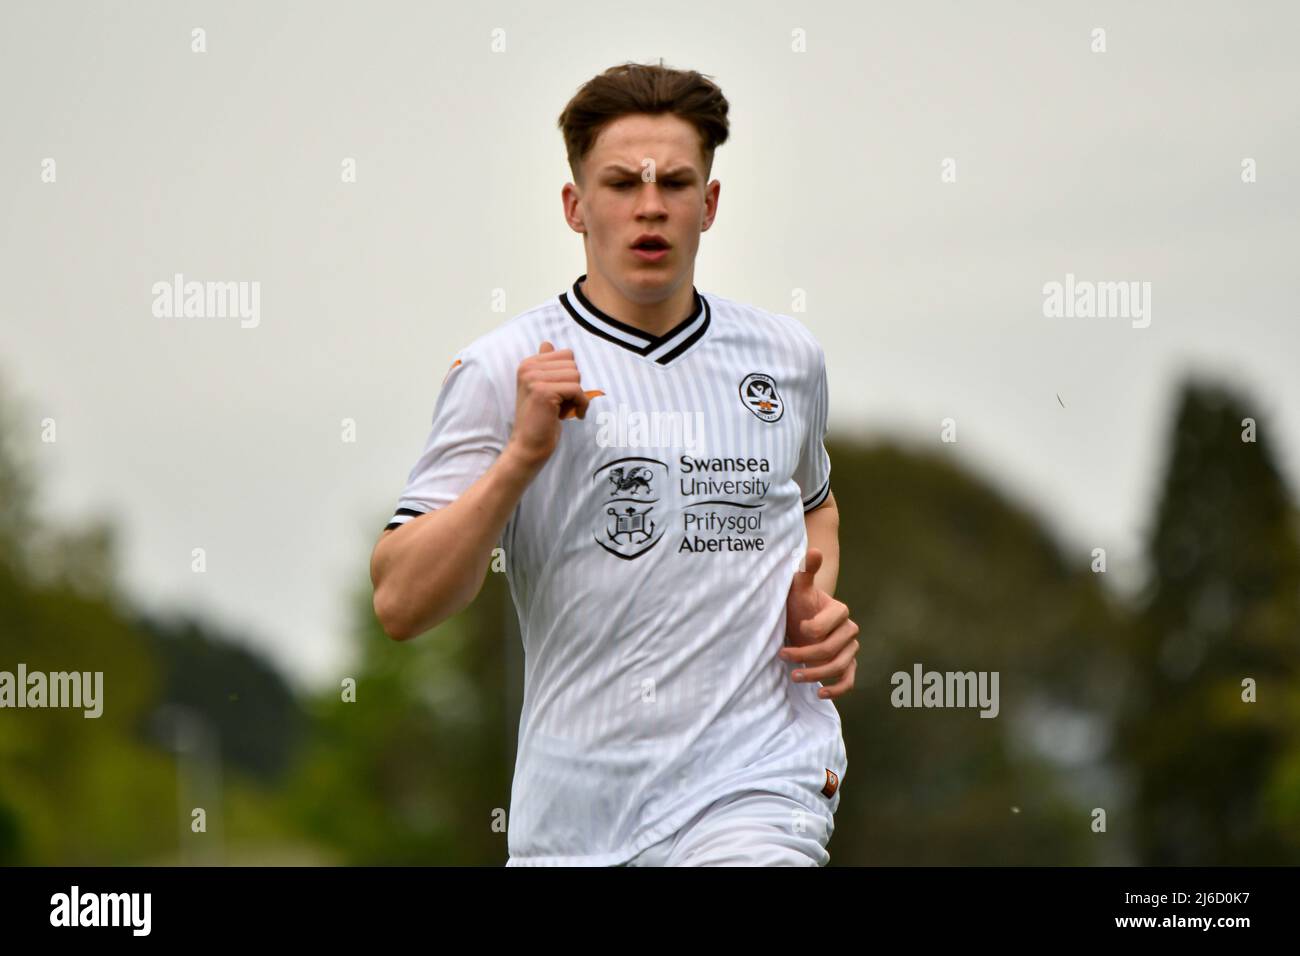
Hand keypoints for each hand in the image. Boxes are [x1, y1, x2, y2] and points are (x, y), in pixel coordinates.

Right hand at [506, 341, 601, 467]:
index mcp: (528, 363)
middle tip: (561, 404)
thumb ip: (546, 366)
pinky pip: (577, 390)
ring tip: (563, 409)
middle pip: (572, 364)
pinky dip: (582, 405)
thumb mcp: (542, 387)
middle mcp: (528, 367)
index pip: (566, 354)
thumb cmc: (540, 419)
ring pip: (576, 376)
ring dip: (577, 396)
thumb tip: (547, 343)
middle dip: (574, 386)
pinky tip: (574, 415)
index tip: (560, 394)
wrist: (528, 446)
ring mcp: (534, 378)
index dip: (570, 377)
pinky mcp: (543, 391)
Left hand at [780, 547, 858, 699]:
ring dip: (817, 674)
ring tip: (794, 676)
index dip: (811, 629)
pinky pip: (849, 680)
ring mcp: (850, 649)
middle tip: (783, 656)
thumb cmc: (798, 603)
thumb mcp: (798, 587)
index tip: (796, 627)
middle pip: (833, 649)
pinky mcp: (847, 665)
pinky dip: (837, 689)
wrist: (800, 619)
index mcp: (840, 611)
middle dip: (806, 655)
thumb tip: (814, 552)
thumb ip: (806, 572)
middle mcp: (849, 630)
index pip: (829, 625)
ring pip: (840, 666)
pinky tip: (819, 694)